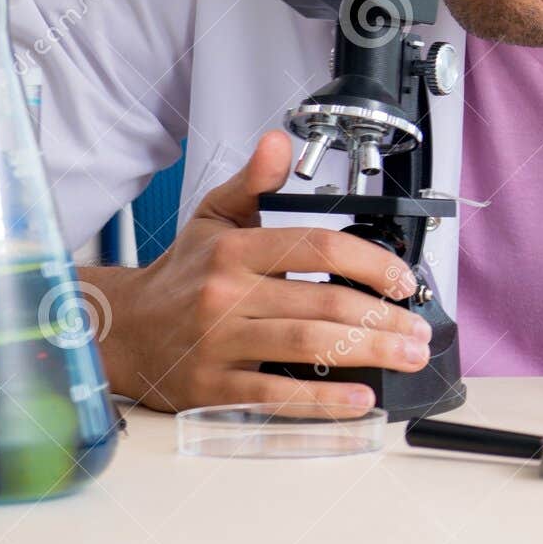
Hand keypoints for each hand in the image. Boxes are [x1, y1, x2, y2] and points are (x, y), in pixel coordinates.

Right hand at [82, 131, 433, 415]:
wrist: (124, 330)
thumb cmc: (181, 274)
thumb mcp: (213, 215)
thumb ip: (254, 180)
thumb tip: (278, 142)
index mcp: (235, 250)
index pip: (316, 247)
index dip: (369, 262)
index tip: (402, 280)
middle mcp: (227, 295)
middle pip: (321, 303)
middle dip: (382, 318)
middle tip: (418, 331)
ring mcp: (219, 344)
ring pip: (306, 347)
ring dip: (367, 354)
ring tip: (405, 356)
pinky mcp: (212, 389)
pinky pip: (275, 397)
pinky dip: (322, 402)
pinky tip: (359, 401)